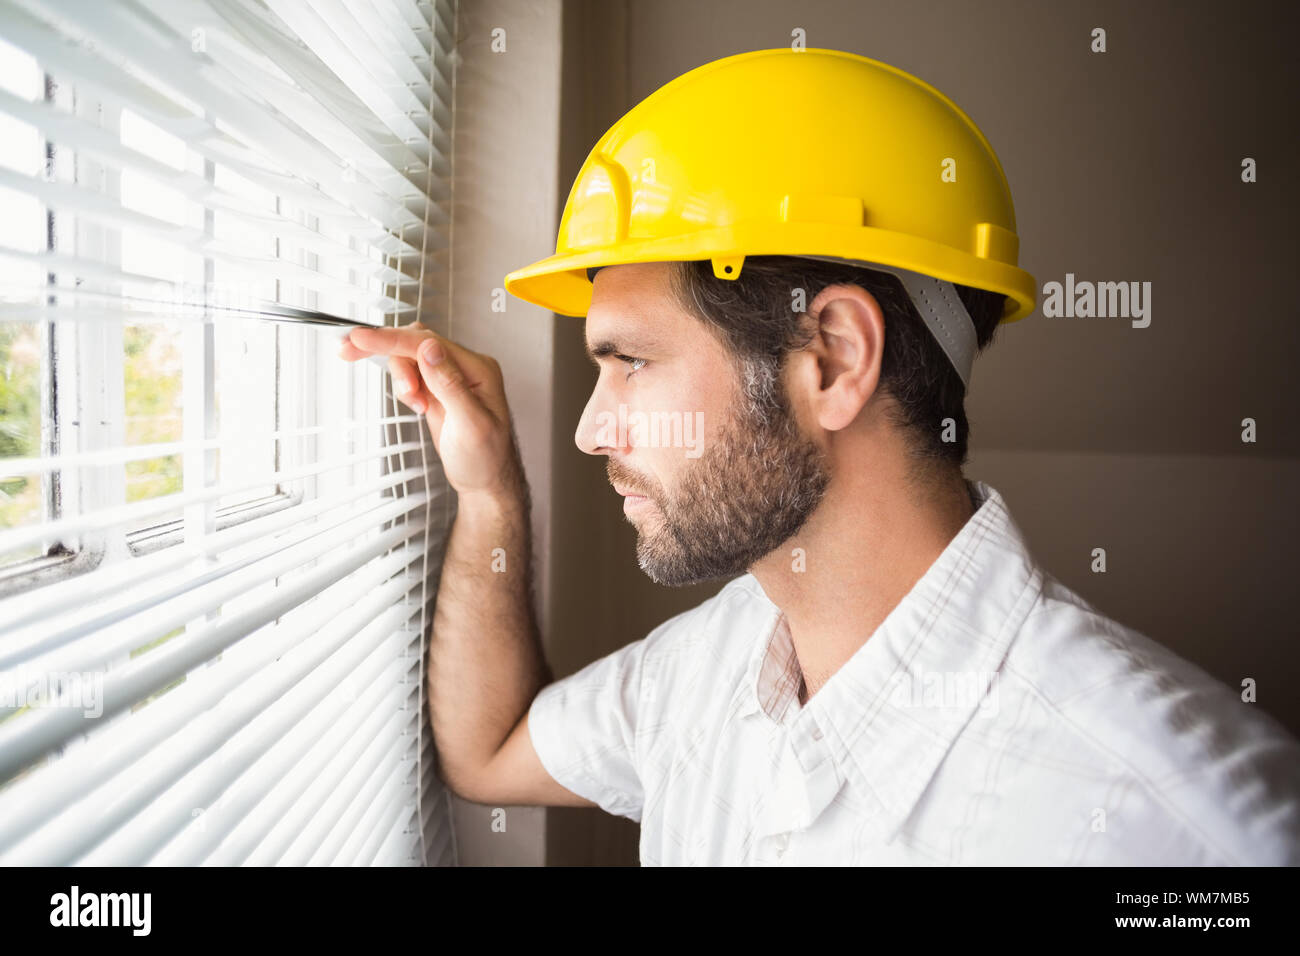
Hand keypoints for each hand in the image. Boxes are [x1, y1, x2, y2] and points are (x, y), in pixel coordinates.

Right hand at [338, 321, 523, 500]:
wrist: (484, 482)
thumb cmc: (486, 460)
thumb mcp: (471, 426)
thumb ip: (450, 385)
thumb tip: (430, 349)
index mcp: (478, 370)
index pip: (427, 344)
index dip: (391, 340)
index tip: (360, 339)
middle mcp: (465, 368)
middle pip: (414, 342)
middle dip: (385, 348)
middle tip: (349, 352)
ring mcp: (449, 377)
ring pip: (409, 357)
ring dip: (399, 376)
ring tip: (414, 404)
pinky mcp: (436, 389)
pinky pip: (410, 372)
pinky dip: (403, 386)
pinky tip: (415, 405)